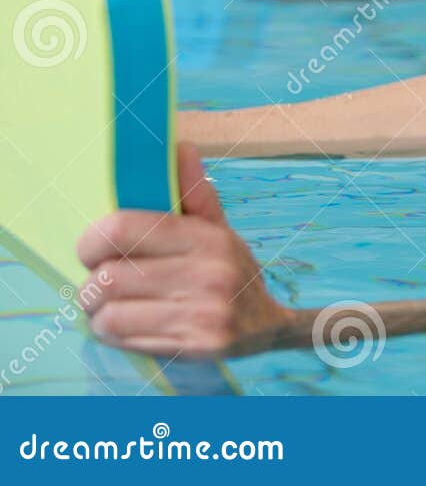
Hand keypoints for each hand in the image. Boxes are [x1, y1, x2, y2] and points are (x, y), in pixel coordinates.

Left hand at [78, 144, 298, 357]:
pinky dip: (114, 334)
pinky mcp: (193, 347)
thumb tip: (180, 147)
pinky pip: (123, 340)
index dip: (90, 240)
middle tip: (99, 284)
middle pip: (106, 278)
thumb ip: (193, 193)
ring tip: (112, 307)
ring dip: (99, 313)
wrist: (267, 326)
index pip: (122, 229)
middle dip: (90, 284)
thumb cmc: (231, 271)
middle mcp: (208, 274)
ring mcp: (202, 314)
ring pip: (108, 313)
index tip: (91, 249)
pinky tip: (129, 326)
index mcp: (208, 237)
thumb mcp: (219, 230)